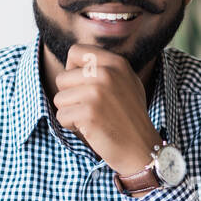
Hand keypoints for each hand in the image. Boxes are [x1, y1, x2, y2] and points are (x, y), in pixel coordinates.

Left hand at [53, 44, 162, 177]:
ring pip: (59, 98)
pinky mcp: (88, 113)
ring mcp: (97, 93)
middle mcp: (106, 74)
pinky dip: (71, 126)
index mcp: (116, 63)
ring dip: (71, 112)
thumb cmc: (131, 117)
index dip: (72, 69)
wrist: (141, 148)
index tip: (82, 85)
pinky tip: (90, 129)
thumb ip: (106, 68)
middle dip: (70, 96)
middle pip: (63, 78)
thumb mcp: (127, 83)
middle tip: (90, 108)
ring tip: (92, 119)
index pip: (76, 51)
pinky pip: (62, 116)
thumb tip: (74, 59)